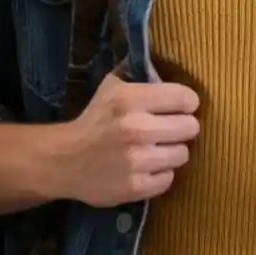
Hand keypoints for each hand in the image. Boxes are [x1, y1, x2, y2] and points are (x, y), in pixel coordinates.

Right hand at [58, 72, 199, 206]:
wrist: (64, 160)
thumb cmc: (94, 120)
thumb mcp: (111, 87)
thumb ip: (138, 76)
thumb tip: (164, 67)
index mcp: (131, 99)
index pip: (185, 98)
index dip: (186, 102)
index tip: (179, 107)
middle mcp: (137, 128)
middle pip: (191, 127)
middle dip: (181, 127)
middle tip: (168, 130)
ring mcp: (138, 161)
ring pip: (183, 154)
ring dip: (171, 151)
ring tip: (156, 149)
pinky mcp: (137, 187)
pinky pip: (169, 178)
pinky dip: (160, 174)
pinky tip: (146, 167)